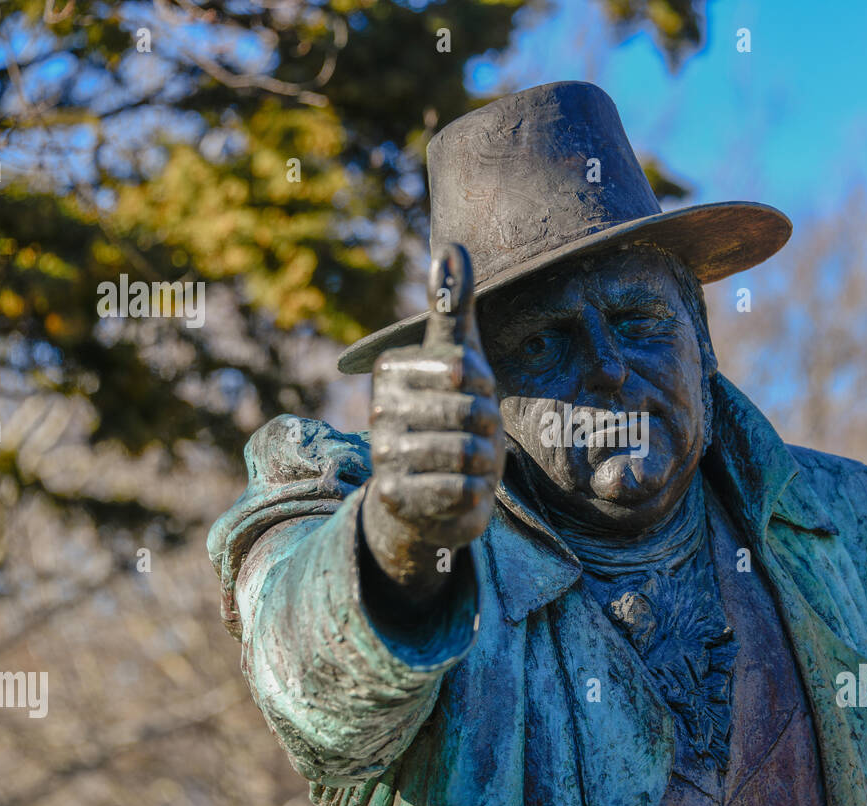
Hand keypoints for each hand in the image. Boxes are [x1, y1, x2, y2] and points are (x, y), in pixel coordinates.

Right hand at [362, 244, 505, 602]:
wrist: (428, 496)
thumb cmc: (448, 415)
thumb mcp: (457, 357)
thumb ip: (454, 307)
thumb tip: (451, 247)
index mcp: (392, 369)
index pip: (467, 372)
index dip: (484, 389)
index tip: (467, 397)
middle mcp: (378, 409)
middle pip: (471, 413)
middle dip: (487, 429)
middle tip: (473, 435)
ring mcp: (383, 455)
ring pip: (470, 453)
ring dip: (484, 463)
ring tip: (465, 463)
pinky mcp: (395, 497)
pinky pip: (462, 491)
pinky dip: (475, 494)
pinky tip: (459, 490)